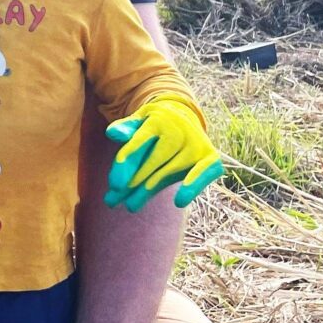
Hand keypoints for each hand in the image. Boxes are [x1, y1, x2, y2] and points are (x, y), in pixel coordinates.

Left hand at [104, 96, 224, 210]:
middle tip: (114, 200)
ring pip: (169, 172)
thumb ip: (125, 129)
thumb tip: (112, 134)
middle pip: (154, 160)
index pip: (140, 141)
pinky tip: (179, 201)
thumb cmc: (154, 125)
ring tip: (129, 206)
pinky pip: (204, 173)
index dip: (127, 161)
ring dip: (149, 190)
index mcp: (159, 119)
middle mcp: (180, 130)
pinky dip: (193, 185)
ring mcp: (196, 144)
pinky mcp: (210, 157)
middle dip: (133, 181)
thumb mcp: (138, 122)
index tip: (115, 183)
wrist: (183, 116)